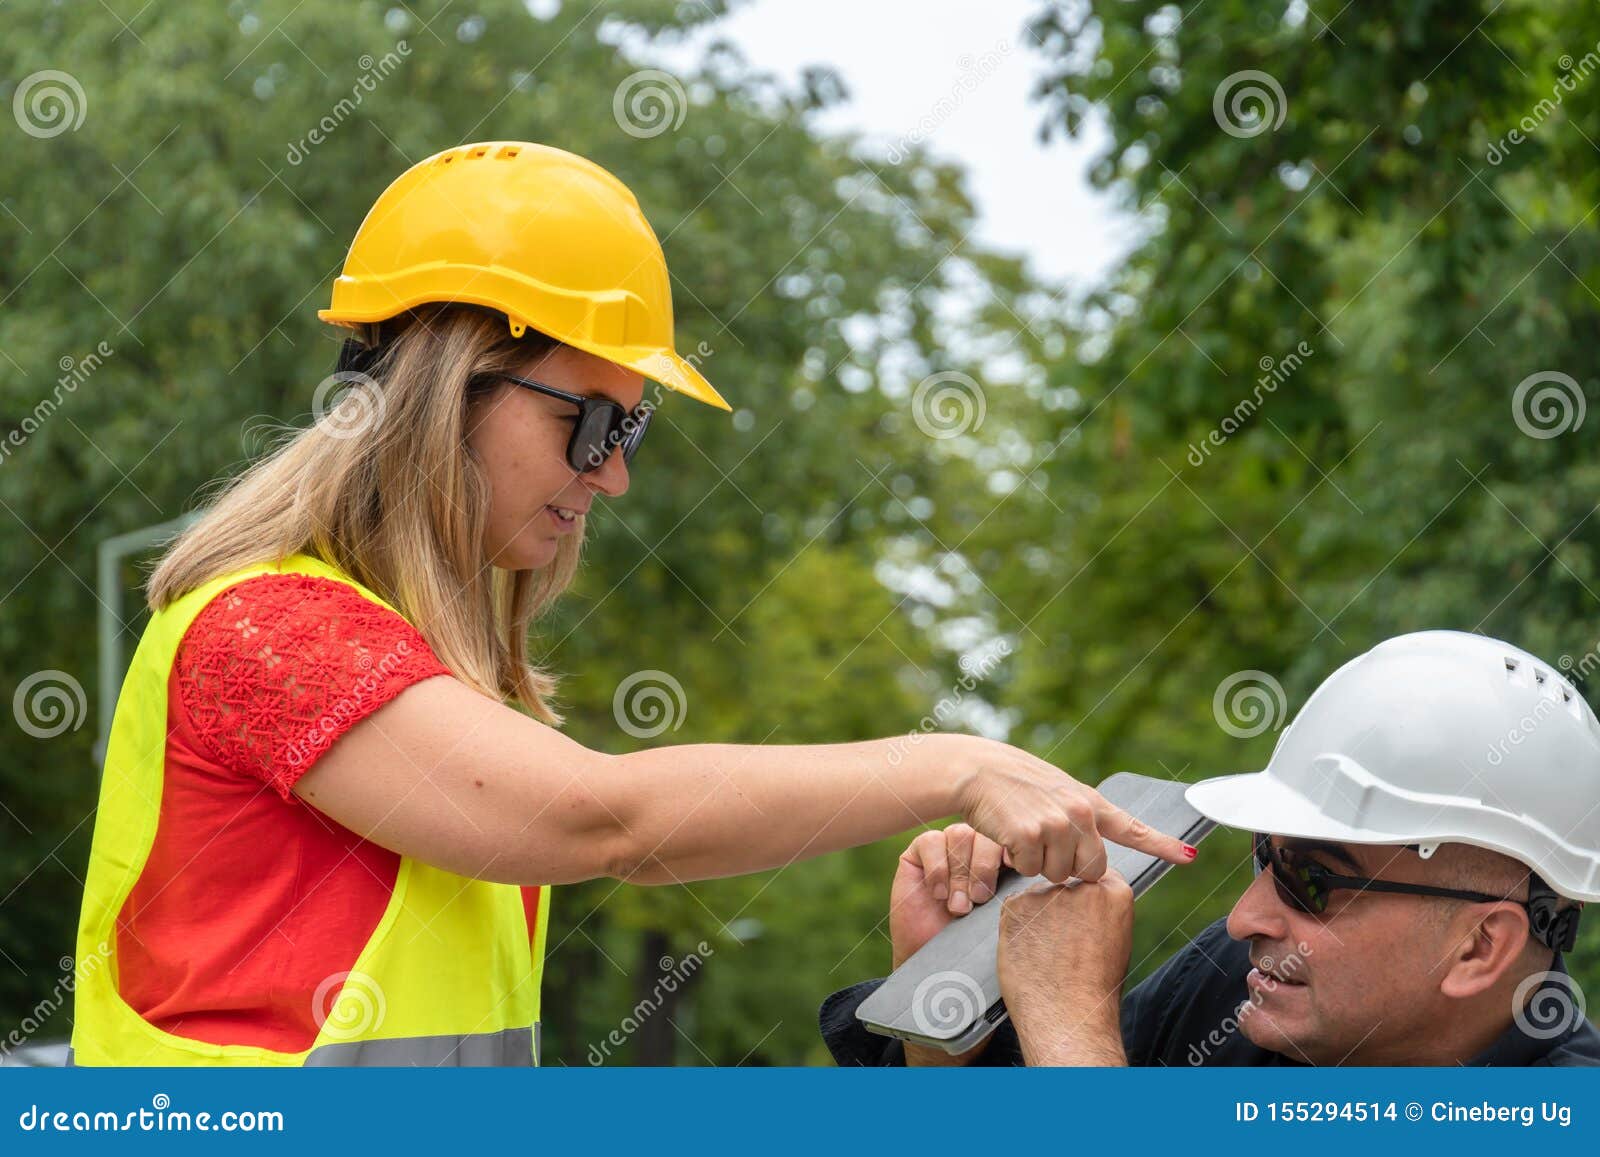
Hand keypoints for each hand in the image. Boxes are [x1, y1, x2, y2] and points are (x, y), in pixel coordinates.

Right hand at [889, 823, 1005, 968]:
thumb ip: (1015, 889)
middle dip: (984, 867)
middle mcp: (975, 845)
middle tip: (979, 899)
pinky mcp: (920, 849)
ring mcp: (948, 844)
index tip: (1014, 870)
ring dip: (960, 872)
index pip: (1011, 839)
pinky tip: (938, 893)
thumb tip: (1038, 870)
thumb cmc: (971, 937)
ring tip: (957, 905)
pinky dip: (937, 868)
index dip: (1014, 851)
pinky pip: (931, 841)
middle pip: (985, 834)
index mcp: (1000, 856)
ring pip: (960, 834)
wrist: (934, 956)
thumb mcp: (1000, 913)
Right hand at [947, 735, 1195, 881]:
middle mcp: (1080, 812)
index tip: (1190, 857)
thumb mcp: (1056, 792)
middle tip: (1045, 844)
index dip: (1163, 845)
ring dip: (1039, 864)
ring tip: (1023, 833)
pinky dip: (1017, 860)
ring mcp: (1057, 823)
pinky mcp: (1031, 835)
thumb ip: (1079, 817)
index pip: (1132, 828)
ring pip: (1059, 874)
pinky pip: (1031, 870)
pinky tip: (1008, 835)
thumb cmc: (1013, 785)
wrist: (978, 770)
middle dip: (1069, 867)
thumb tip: (1093, 858)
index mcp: (1089, 802)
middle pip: (1091, 870)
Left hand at [997, 871, 1133, 1065]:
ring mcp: (1049, 894)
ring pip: (1037, 897)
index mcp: (1115, 892)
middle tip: (1060, 943)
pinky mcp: (1018, 905)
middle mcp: (1083, 886)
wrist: (1067, 1016)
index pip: (1093, 874)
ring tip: (1046, 954)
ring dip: (1036, 917)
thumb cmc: (1093, 990)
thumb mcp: (1116, 941)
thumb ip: (1102, 911)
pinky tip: (1029, 953)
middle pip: (1063, 884)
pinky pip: (1015, 909)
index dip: (1082, 896)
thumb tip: (1085, 898)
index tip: (1080, 916)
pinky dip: (1016, 927)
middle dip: (1057, 907)